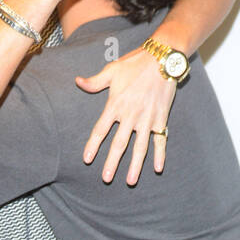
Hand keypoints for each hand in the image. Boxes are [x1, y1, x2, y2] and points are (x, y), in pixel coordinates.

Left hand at [78, 47, 174, 184]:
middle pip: (119, 144)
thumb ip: (94, 82)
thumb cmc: (135, 63)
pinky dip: (160, 154)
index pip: (100, 129)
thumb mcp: (111, 70)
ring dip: (135, 165)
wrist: (162, 59)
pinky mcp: (161, 118)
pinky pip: (160, 140)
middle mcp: (130, 115)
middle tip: (106, 179)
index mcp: (115, 104)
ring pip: (140, 147)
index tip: (87, 159)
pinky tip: (158, 168)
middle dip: (112, 163)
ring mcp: (147, 119)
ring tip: (130, 181)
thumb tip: (77, 82)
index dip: (93, 145)